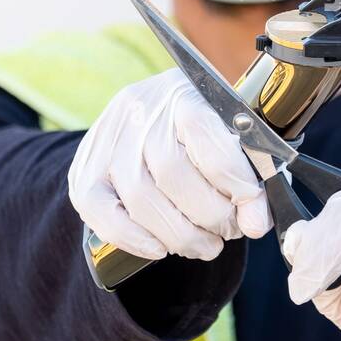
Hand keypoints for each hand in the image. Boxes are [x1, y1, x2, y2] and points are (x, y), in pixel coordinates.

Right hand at [68, 68, 270, 260]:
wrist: (150, 117)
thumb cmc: (200, 131)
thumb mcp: (230, 136)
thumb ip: (248, 176)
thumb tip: (256, 225)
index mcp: (182, 93)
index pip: (204, 134)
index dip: (233, 178)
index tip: (253, 206)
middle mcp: (139, 111)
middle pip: (173, 172)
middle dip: (211, 215)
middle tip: (229, 230)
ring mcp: (106, 140)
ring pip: (141, 198)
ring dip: (181, 235)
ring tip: (206, 244)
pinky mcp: (84, 170)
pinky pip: (100, 212)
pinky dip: (133, 238)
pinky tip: (160, 248)